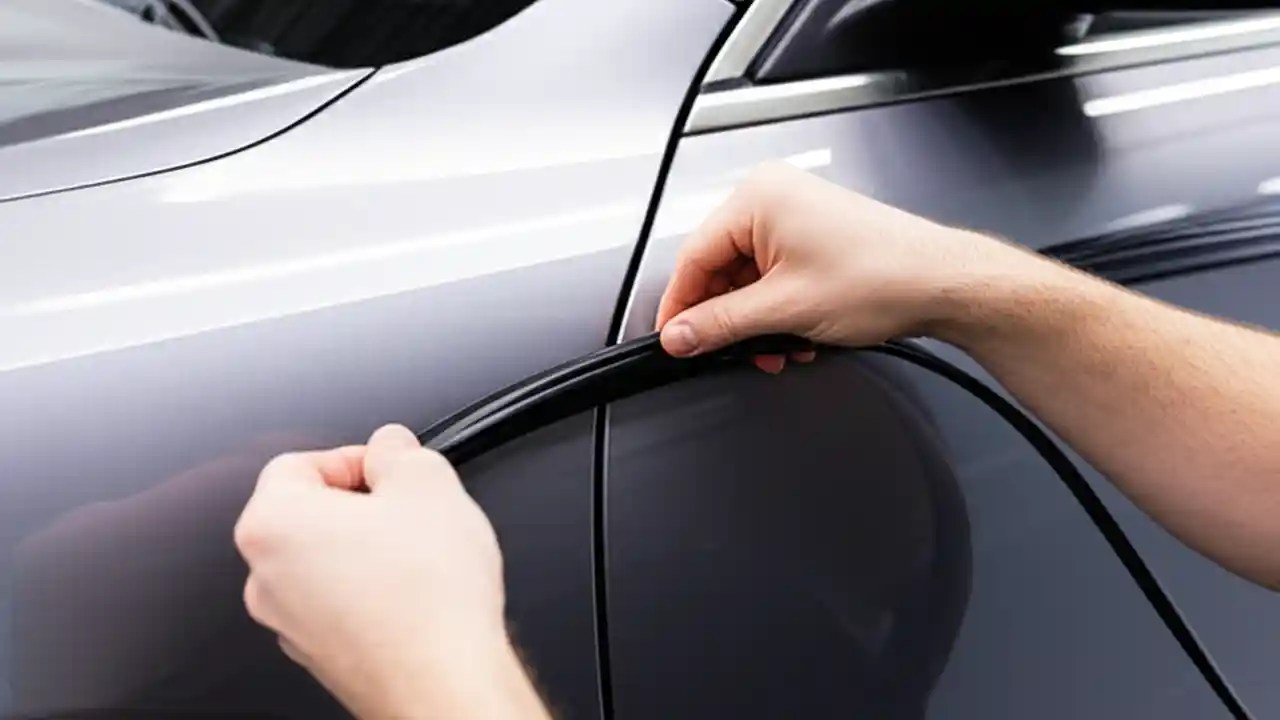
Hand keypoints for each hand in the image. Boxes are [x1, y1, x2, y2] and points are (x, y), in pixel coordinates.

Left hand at [235, 424, 548, 719]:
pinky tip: (415, 593)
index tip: (392, 469)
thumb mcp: (428, 482)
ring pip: (326, 560)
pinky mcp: (319, 653)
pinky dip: (373, 591)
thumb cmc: (427, 598)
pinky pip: (340, 602)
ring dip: (369, 549)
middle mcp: (264, 576)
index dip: (357, 458)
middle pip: (310, 513)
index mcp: (272, 523)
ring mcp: (288, 621)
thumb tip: (391, 447)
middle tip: (411, 509)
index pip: (301, 462)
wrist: (443, 681)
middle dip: (363, 504)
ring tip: (419, 555)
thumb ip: (400, 450)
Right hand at [655, 162, 1030, 370]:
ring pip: (749, 280)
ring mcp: (796, 217)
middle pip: (720, 270)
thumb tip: (680, 336)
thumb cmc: (884, 276)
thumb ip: (720, 325)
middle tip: (729, 354)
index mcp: (757, 198)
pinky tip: (796, 337)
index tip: (674, 341)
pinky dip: (779, 313)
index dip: (680, 307)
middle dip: (729, 320)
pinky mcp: (815, 238)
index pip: (693, 257)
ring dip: (757, 323)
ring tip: (777, 349)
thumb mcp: (784, 310)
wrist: (944, 283)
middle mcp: (774, 198)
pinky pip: (775, 278)